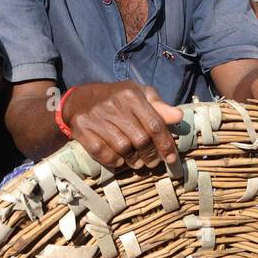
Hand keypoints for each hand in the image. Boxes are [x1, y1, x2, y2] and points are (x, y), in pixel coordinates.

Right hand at [61, 82, 183, 170]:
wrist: (79, 99)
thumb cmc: (116, 98)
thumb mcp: (138, 94)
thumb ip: (158, 106)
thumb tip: (178, 117)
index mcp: (131, 94)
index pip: (155, 124)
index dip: (165, 144)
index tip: (171, 158)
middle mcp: (114, 105)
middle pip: (140, 139)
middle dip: (150, 155)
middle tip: (153, 162)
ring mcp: (96, 118)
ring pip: (123, 148)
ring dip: (133, 160)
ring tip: (137, 162)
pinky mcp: (82, 129)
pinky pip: (102, 152)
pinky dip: (114, 161)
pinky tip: (119, 160)